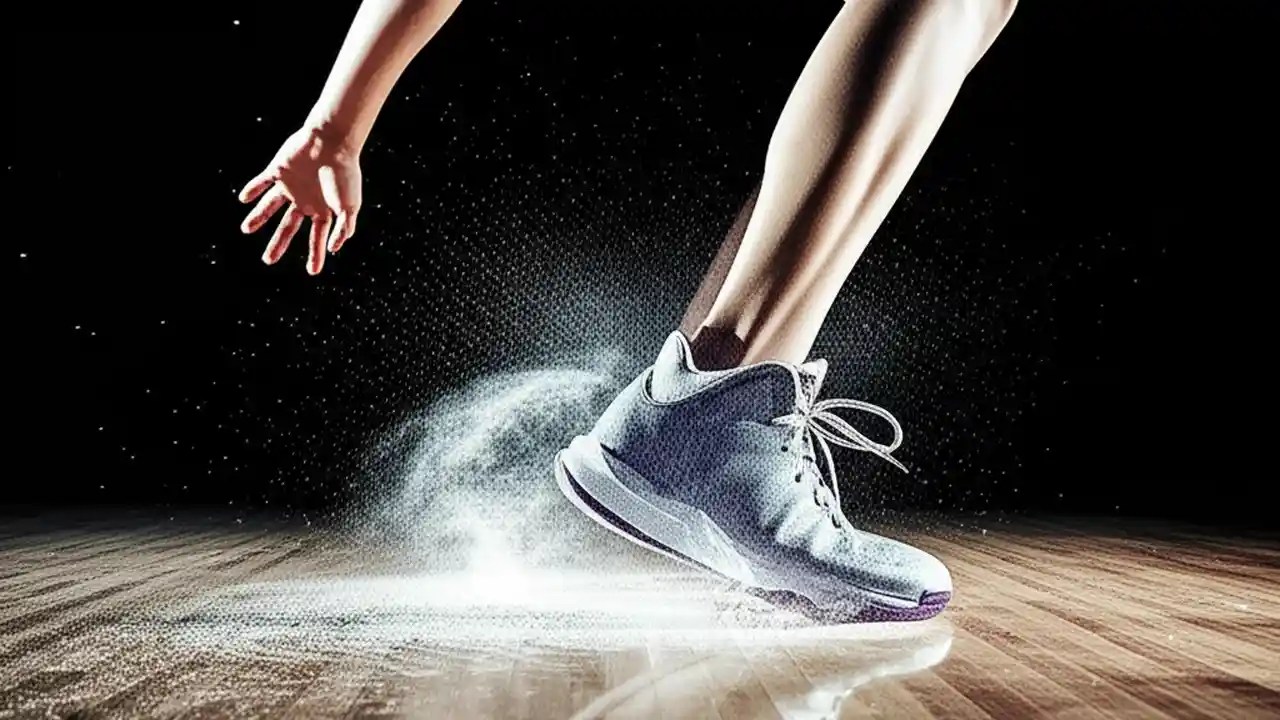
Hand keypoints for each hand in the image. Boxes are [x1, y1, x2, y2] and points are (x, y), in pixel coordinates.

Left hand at [238, 127, 361, 274]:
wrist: (332, 142)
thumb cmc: (344, 174)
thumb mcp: (350, 206)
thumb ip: (343, 228)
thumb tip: (334, 249)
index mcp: (323, 210)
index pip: (317, 238)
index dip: (315, 256)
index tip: (312, 272)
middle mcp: (305, 200)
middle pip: (288, 227)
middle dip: (278, 244)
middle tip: (268, 260)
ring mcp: (291, 186)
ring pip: (270, 206)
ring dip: (258, 217)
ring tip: (246, 229)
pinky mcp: (278, 170)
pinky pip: (262, 182)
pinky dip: (252, 189)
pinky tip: (243, 199)